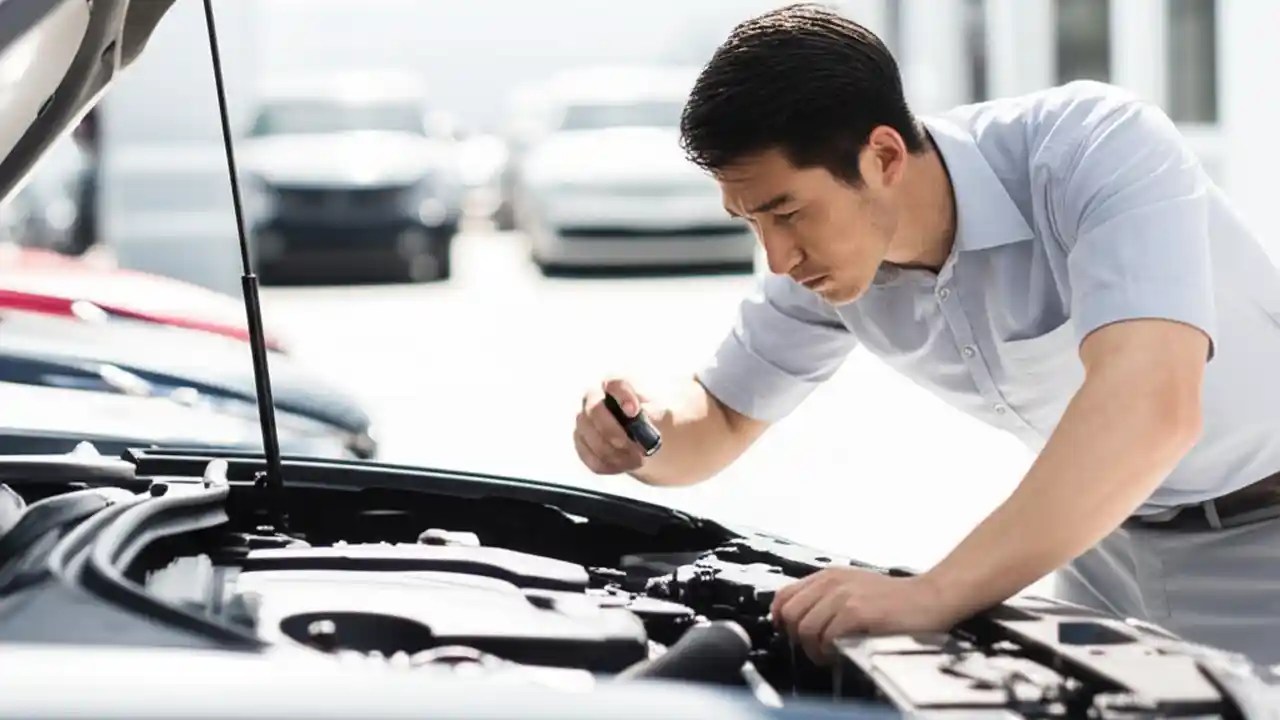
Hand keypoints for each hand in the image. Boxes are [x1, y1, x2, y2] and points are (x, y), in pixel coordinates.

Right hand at [575, 378, 659, 474]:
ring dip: (614, 453)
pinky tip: (625, 466)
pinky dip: (609, 465)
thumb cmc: (652, 420)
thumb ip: (653, 413)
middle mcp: (595, 399)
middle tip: (634, 447)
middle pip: (594, 409)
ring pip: (589, 436)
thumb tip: (646, 417)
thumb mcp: (660, 414)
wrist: (645, 439)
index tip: (634, 412)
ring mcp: (584, 421)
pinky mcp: (582, 442)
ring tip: (638, 460)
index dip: (622, 396)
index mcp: (617, 385)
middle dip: (612, 431)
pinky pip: (589, 456)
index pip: (614, 382)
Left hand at [771, 566, 957, 664]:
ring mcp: (844, 597)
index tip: (786, 632)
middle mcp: (832, 583)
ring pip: (805, 628)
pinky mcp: (857, 612)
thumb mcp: (853, 588)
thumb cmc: (895, 598)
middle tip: (815, 648)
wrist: (930, 598)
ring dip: (814, 649)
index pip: (784, 595)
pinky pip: (827, 636)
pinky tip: (843, 653)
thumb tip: (796, 619)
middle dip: (797, 637)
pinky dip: (831, 651)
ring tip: (830, 654)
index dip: (780, 618)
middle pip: (790, 614)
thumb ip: (826, 597)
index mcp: (828, 576)